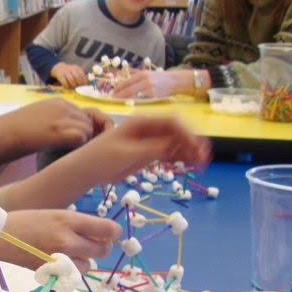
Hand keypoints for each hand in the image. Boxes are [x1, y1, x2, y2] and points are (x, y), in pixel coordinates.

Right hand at [0, 209, 121, 273]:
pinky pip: (73, 275)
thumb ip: (78, 224)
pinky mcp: (51, 273)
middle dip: (101, 246)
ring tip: (69, 252)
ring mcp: (59, 259)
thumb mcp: (55, 214)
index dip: (113, 232)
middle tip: (93, 243)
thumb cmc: (26, 221)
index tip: (109, 233)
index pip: (107, 230)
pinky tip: (60, 261)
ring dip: (84, 260)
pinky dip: (71, 270)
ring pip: (89, 265)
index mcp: (67, 220)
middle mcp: (66, 240)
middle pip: (102, 249)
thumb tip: (103, 235)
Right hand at [6, 99, 108, 151]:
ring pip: (87, 129)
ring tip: (70, 151)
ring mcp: (61, 117)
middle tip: (73, 148)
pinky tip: (67, 152)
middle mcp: (62, 106)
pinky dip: (78, 146)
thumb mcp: (36, 117)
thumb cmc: (12, 129)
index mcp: (56, 101)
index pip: (81, 113)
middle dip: (84, 134)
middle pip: (87, 120)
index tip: (71, 140)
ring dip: (82, 141)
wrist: (1, 132)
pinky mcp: (58, 131)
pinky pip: (81, 137)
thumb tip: (58, 132)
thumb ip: (51, 120)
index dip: (79, 128)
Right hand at [51, 62, 88, 88]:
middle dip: (79, 83)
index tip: (84, 85)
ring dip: (73, 85)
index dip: (84, 81)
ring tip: (74, 87)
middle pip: (77, 77)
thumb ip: (80, 76)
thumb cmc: (69, 72)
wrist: (59, 68)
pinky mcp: (60, 76)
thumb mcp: (75, 71)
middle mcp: (71, 69)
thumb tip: (84, 85)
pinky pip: (65, 82)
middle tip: (79, 87)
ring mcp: (65, 72)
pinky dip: (67, 86)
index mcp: (77, 68)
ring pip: (71, 80)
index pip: (82, 74)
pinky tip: (68, 86)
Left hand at [84, 114, 210, 181]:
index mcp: (141, 122)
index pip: (171, 122)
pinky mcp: (149, 153)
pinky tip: (192, 165)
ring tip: (202, 164)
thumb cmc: (100, 158)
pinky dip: (182, 158)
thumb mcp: (126, 153)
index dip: (186, 134)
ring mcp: (149, 140)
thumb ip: (150, 149)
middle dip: (192, 142)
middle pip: (177, 131)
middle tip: (205, 158)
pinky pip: (170, 152)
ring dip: (190, 151)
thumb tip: (174, 145)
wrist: (86, 170)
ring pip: (176, 142)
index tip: (195, 149)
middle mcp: (148, 128)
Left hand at [112, 70, 179, 99]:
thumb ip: (134, 72)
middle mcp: (146, 81)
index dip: (118, 87)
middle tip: (112, 98)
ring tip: (118, 101)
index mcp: (143, 74)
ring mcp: (150, 89)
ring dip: (124, 99)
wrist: (175, 81)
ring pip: (133, 96)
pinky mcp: (154, 96)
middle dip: (119, 94)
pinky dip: (134, 102)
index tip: (112, 91)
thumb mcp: (147, 72)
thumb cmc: (159, 78)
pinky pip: (141, 100)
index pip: (127, 81)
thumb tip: (121, 72)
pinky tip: (129, 103)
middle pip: (128, 89)